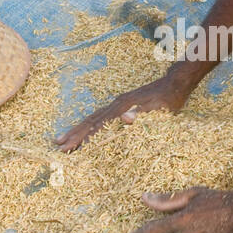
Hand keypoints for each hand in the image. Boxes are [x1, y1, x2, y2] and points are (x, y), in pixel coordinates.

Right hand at [55, 74, 191, 151]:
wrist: (174, 84)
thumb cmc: (168, 100)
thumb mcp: (159, 109)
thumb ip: (142, 113)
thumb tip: (125, 118)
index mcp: (121, 108)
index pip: (97, 125)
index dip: (83, 138)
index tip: (69, 148)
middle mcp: (115, 105)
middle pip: (90, 121)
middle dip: (74, 134)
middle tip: (58, 147)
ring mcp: (117, 105)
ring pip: (93, 118)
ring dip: (78, 130)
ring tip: (63, 140)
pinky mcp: (121, 105)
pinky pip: (100, 117)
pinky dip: (89, 126)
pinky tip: (86, 132)